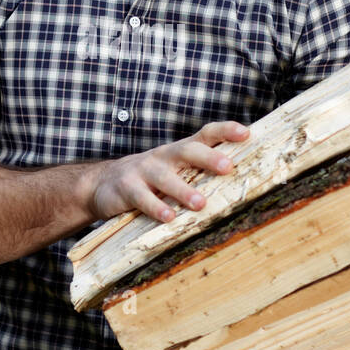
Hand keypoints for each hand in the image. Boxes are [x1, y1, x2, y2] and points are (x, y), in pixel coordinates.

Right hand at [89, 119, 250, 223]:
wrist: (103, 183)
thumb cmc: (151, 179)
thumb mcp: (174, 170)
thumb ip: (199, 173)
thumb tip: (242, 182)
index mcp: (179, 151)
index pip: (205, 134)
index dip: (225, 131)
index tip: (246, 133)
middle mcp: (163, 156)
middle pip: (187, 151)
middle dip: (208, 158)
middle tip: (228, 168)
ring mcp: (143, 171)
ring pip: (164, 177)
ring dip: (183, 190)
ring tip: (200, 203)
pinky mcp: (126, 188)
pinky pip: (142, 198)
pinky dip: (156, 207)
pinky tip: (168, 217)